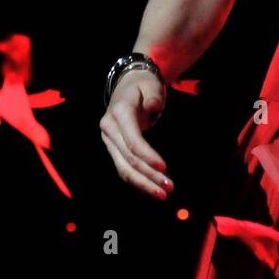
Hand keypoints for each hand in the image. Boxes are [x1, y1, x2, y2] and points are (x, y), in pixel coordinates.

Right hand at [99, 69, 172, 198]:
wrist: (127, 86)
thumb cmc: (143, 86)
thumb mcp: (151, 85)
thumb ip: (153, 96)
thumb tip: (152, 107)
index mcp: (119, 113)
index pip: (132, 140)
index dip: (147, 155)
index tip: (164, 167)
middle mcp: (109, 129)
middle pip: (128, 159)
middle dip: (148, 175)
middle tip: (169, 187)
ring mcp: (109, 141)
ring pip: (124, 168)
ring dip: (143, 184)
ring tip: (163, 194)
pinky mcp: (114, 149)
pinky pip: (124, 168)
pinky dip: (138, 181)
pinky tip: (153, 189)